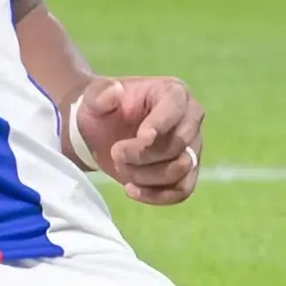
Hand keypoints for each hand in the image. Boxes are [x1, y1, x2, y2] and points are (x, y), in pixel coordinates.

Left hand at [73, 76, 203, 205]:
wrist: (103, 132)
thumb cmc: (103, 110)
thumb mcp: (94, 98)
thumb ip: (100, 93)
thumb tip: (116, 91)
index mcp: (173, 92)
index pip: (175, 108)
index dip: (159, 125)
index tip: (140, 138)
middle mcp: (190, 118)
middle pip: (178, 144)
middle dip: (142, 154)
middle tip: (115, 153)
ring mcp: (192, 146)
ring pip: (180, 170)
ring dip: (145, 175)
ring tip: (120, 167)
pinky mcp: (188, 172)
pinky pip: (182, 190)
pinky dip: (156, 195)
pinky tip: (131, 189)